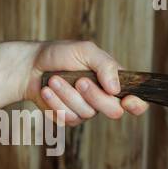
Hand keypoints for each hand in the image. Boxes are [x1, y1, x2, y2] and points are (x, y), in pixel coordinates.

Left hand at [24, 40, 149, 126]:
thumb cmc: (60, 54)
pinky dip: (56, 102)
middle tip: (80, 81)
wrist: (31, 66)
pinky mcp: (69, 118)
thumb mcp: (85, 50)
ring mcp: (86, 110)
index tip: (127, 100)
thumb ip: (106, 65)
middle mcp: (103, 98)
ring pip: (87, 113)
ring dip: (67, 95)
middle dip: (95, 95)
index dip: (137, 104)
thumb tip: (116, 88)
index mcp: (113, 81)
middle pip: (113, 110)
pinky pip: (68, 118)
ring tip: (54, 79)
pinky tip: (47, 91)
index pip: (136, 99)